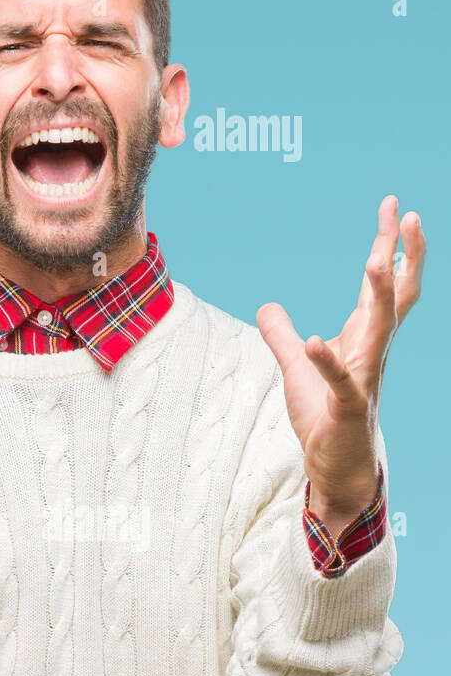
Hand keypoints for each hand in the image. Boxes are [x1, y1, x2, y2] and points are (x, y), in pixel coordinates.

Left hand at [256, 195, 424, 537]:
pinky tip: (317, 341)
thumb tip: (267, 307)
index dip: (388, 246)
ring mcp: (364, 378)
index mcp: (363, 339)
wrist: (336, 467)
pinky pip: (341, 380)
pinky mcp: (348, 407)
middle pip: (393, 296)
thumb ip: (282, 336)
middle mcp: (372, 352)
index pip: (380, 284)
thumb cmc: (324, 417)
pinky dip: (328, 360)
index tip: (394, 207)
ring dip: (377, 295)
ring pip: (378, 330)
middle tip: (408, 216)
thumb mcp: (296, 368)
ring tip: (374, 259)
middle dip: (403, 256)